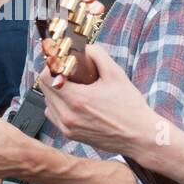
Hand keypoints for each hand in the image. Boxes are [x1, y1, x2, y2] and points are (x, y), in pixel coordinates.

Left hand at [39, 43, 156, 156]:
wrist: (139, 136)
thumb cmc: (130, 107)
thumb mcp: (116, 74)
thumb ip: (98, 55)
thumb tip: (85, 48)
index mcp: (77, 99)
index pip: (46, 78)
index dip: (51, 66)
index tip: (60, 63)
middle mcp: (68, 115)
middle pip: (44, 90)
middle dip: (53, 77)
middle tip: (67, 72)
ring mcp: (67, 128)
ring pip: (47, 103)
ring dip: (55, 92)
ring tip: (72, 88)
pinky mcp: (70, 135)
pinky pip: (54, 116)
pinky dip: (58, 107)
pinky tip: (73, 102)